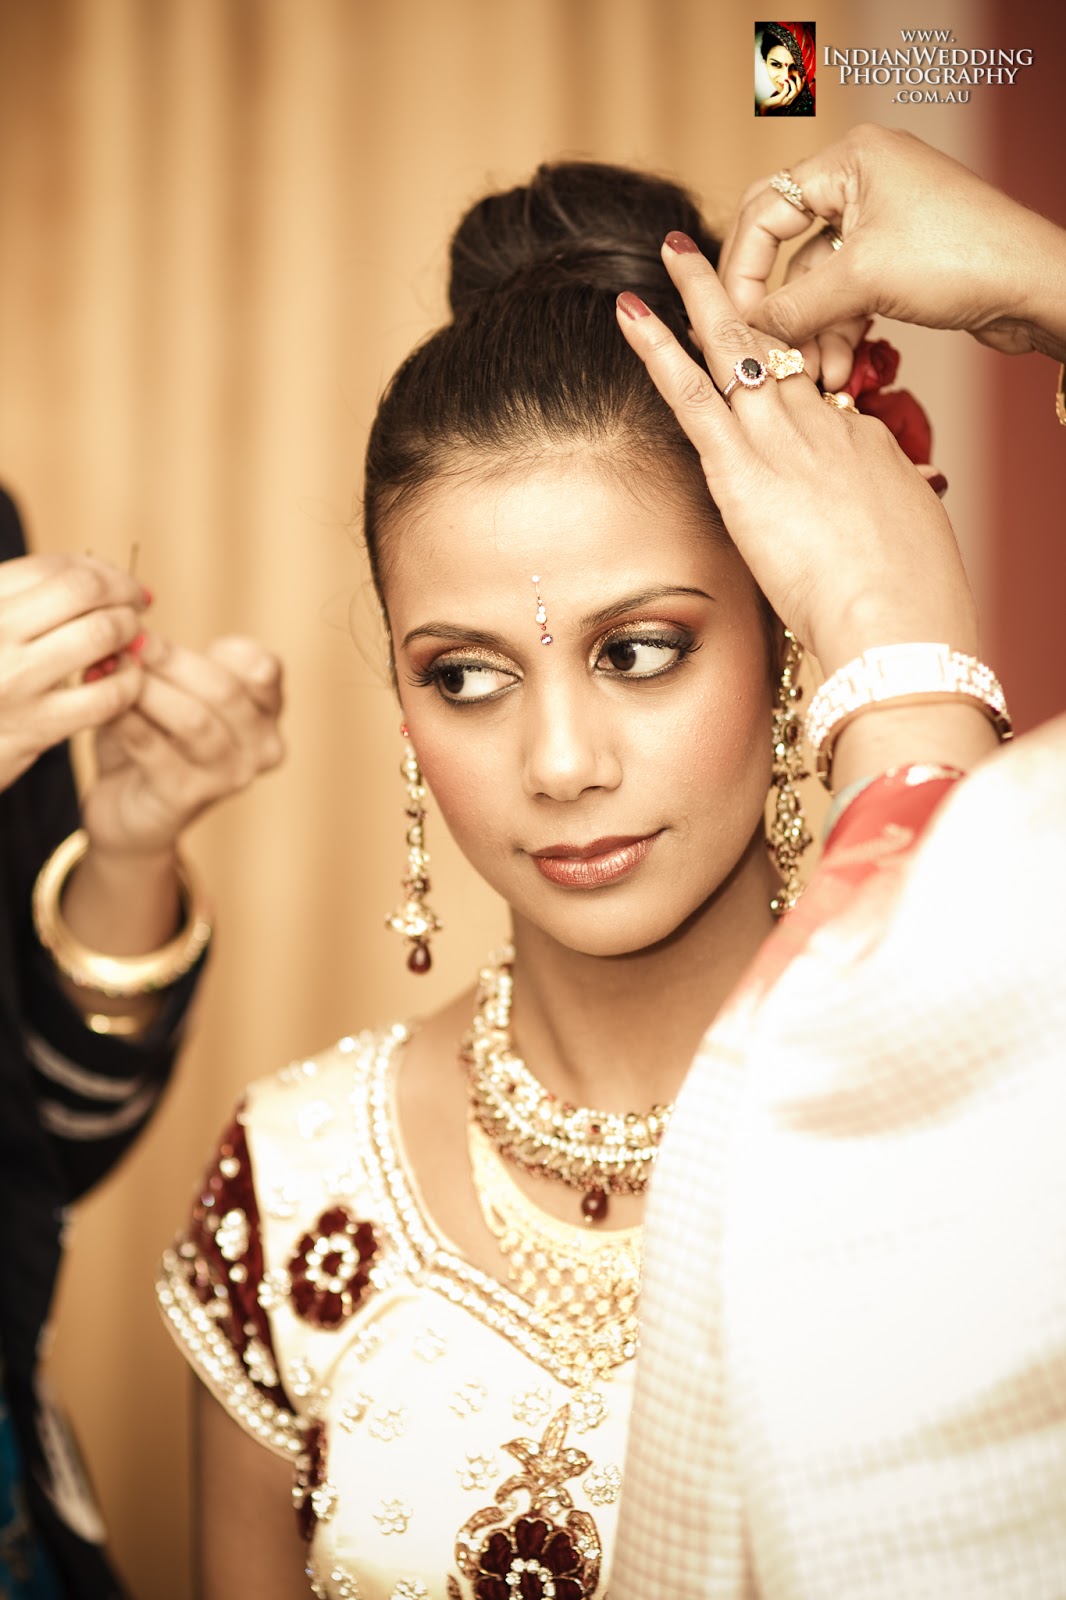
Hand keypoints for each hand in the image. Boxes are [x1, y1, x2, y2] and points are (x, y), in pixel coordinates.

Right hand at [0, 552, 148, 792]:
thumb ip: (30, 597)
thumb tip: (105, 574)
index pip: (53, 567)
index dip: (100, 570)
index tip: (118, 583)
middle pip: (82, 590)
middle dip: (122, 592)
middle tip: (136, 604)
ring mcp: (11, 680)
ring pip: (100, 633)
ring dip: (129, 630)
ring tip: (129, 639)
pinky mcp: (35, 727)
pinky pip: (108, 694)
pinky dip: (129, 679)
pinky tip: (124, 677)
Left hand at [81, 633, 284, 855]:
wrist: (130, 812)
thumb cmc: (156, 741)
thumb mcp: (176, 695)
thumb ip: (172, 664)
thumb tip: (134, 631)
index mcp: (267, 716)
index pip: (265, 669)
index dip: (225, 647)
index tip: (189, 637)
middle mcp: (260, 749)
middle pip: (224, 690)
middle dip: (171, 659)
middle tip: (128, 638)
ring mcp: (227, 777)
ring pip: (193, 720)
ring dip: (147, 689)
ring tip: (112, 667)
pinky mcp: (185, 798)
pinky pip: (153, 749)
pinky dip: (125, 720)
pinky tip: (101, 703)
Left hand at [614, 237, 996, 783]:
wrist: (897, 615)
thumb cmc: (909, 598)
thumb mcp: (907, 541)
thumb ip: (875, 518)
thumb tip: (860, 522)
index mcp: (864, 444)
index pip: (819, 397)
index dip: (793, 373)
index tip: (776, 358)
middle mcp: (821, 425)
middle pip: (781, 346)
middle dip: (749, 296)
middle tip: (718, 254)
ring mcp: (779, 440)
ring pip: (733, 349)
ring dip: (700, 295)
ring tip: (673, 250)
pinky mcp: (740, 469)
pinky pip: (690, 394)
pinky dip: (656, 350)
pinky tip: (631, 313)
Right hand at [719, 125, 1065, 369]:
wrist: (1033, 287)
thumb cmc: (960, 257)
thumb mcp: (861, 281)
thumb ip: (792, 306)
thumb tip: (738, 332)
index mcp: (848, 159)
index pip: (764, 210)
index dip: (741, 269)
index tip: (730, 320)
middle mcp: (860, 181)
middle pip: (785, 247)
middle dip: (775, 306)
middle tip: (755, 346)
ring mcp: (880, 220)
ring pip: (817, 280)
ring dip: (810, 331)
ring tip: (811, 375)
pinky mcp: (897, 257)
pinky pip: (846, 293)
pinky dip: (838, 330)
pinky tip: (838, 369)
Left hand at [760, 69, 801, 112]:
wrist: (765, 107)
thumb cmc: (772, 100)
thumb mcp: (781, 94)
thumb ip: (785, 90)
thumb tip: (788, 80)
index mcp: (790, 100)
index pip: (799, 91)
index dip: (802, 83)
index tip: (804, 76)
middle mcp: (789, 101)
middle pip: (799, 90)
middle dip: (800, 81)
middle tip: (798, 74)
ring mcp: (785, 101)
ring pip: (795, 91)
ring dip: (794, 82)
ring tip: (790, 77)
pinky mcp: (780, 100)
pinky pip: (786, 91)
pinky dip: (787, 84)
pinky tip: (785, 80)